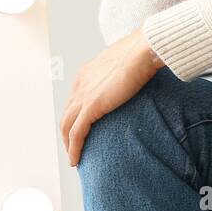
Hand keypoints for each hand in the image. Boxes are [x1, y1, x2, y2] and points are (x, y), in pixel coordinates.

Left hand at [61, 29, 163, 166]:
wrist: (144, 50)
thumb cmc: (143, 52)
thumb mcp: (127, 62)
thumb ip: (124, 72)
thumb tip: (135, 77)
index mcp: (87, 73)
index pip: (75, 100)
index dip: (76, 116)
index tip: (82, 129)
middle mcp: (81, 84)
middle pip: (67, 114)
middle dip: (68, 133)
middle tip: (75, 148)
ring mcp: (84, 95)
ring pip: (67, 126)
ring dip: (69, 144)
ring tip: (75, 159)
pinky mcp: (92, 106)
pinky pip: (77, 133)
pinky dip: (74, 149)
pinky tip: (76, 160)